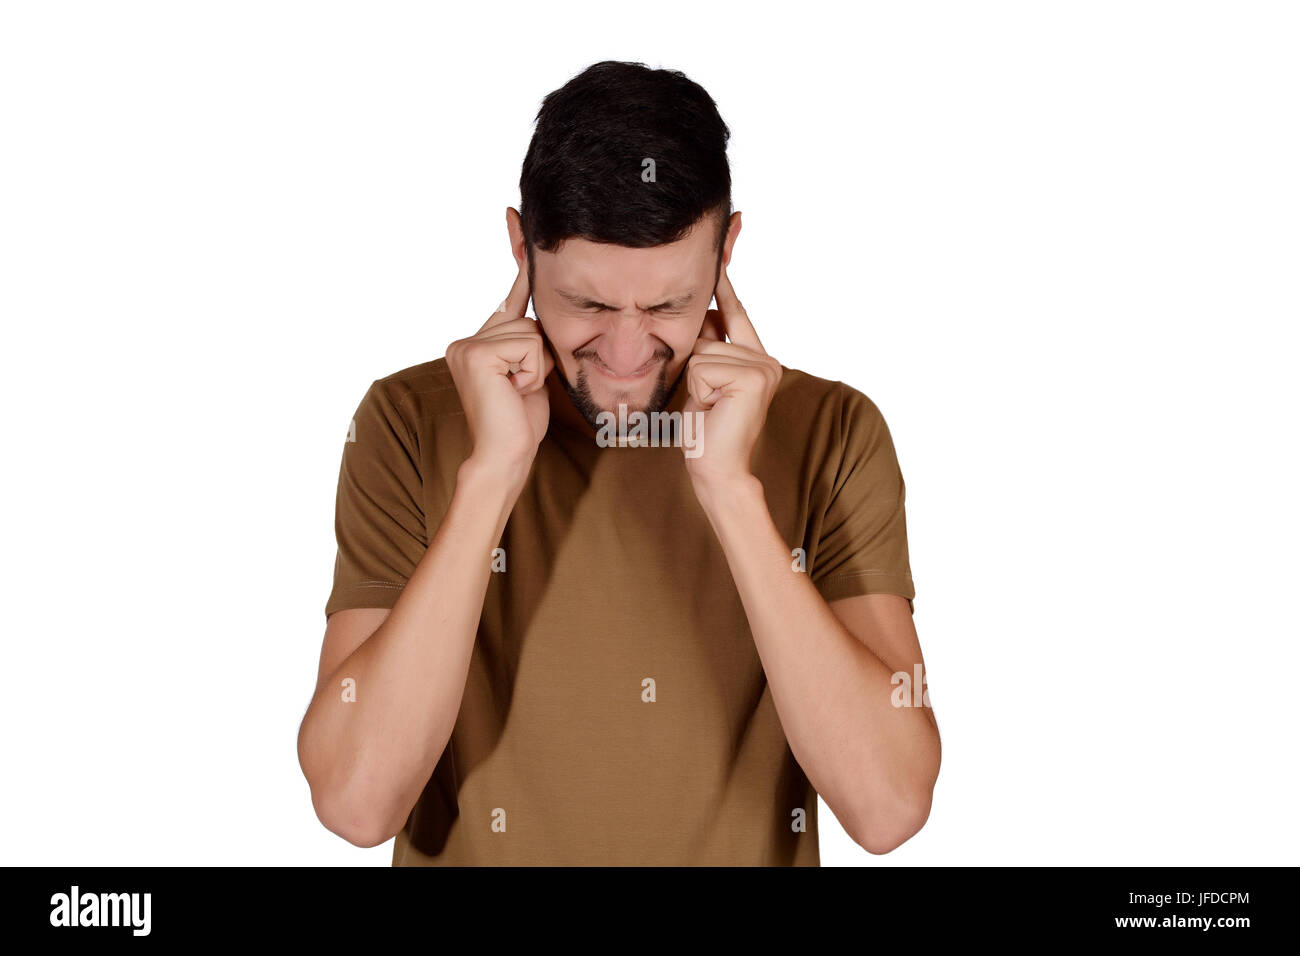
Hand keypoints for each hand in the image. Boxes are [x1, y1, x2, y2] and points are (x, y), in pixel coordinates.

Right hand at [445, 262, 554, 481]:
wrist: (505, 456)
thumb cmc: (519, 422)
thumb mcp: (531, 372)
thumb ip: (529, 341)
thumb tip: (541, 307)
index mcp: (475, 343)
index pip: (509, 299)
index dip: (519, 265)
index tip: (512, 216)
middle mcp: (465, 340)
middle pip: (529, 320)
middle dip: (539, 356)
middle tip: (519, 388)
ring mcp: (467, 346)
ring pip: (531, 332)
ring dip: (536, 367)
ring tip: (515, 392)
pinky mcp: (476, 354)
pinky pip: (528, 346)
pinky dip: (531, 372)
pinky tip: (513, 391)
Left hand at [682, 265, 782, 488]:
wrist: (716, 469)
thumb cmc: (706, 430)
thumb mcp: (704, 379)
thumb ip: (708, 345)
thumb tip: (702, 310)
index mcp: (758, 357)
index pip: (735, 310)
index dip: (725, 279)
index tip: (732, 230)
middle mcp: (767, 358)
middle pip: (708, 332)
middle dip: (696, 366)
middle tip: (709, 402)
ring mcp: (764, 367)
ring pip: (703, 351)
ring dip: (697, 382)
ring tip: (712, 407)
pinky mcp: (754, 378)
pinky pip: (704, 367)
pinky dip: (700, 391)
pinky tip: (714, 409)